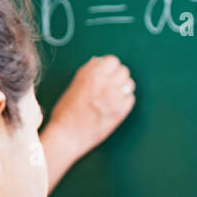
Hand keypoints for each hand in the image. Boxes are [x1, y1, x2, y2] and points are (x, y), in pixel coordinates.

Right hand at [43, 56, 135, 189]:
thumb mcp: (74, 85)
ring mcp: (116, 99)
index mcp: (94, 75)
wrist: (68, 135)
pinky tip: (115, 104)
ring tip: (113, 94)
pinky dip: (125, 100)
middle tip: (110, 83)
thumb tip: (98, 61)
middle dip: (117, 75)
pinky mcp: (120, 113)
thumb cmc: (66, 111)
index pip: (112, 61)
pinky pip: (131, 99)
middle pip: (124, 71)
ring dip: (122, 87)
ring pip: (129, 84)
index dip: (109, 66)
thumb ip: (88, 71)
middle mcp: (107, 85)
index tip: (105, 72)